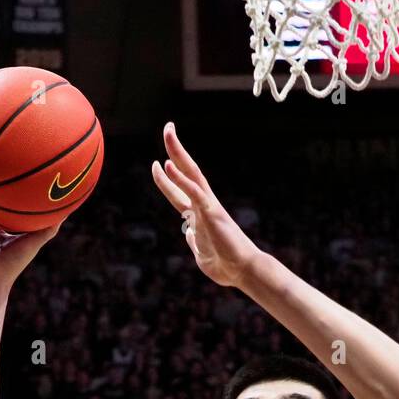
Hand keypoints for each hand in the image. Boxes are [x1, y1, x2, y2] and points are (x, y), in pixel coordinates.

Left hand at [151, 122, 260, 289]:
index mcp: (198, 215)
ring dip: (177, 152)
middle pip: (186, 171)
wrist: (242, 272)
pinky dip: (180, 178)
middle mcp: (203, 204)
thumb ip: (194, 240)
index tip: (156, 163)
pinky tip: (167, 165)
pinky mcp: (211, 212)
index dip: (166, 178)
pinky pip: (193, 191)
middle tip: (168, 127)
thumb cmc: (225, 266)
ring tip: (168, 132)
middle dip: (175, 150)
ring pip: (191, 173)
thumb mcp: (201, 253)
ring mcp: (207, 206)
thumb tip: (189, 232)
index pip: (179, 190)